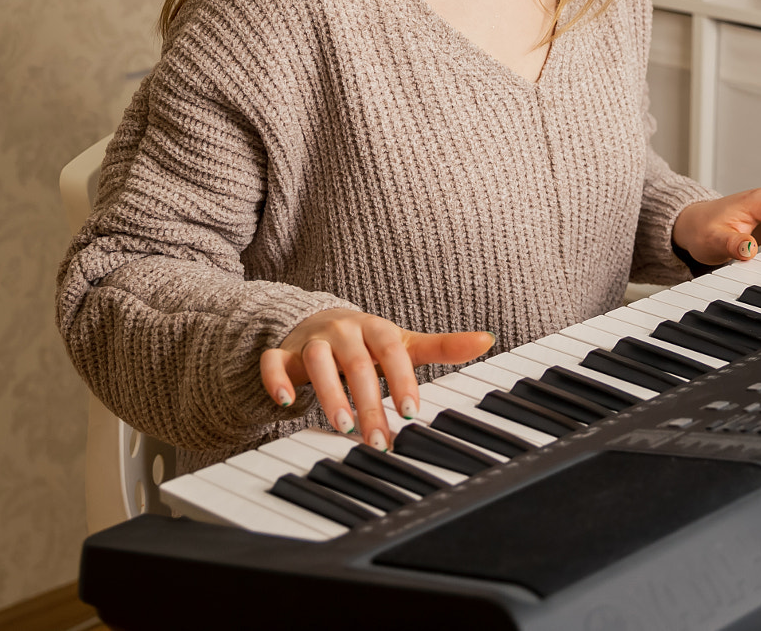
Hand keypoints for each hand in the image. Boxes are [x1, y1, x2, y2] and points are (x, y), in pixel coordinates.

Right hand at [260, 309, 492, 449]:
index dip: (402, 380)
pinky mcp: (283, 353)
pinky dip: (278, 379)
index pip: (392, 350)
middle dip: (369, 402)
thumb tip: (487, 339)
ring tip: (343, 426)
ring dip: (329, 393)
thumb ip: (443, 346)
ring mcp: (311, 341)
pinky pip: (273, 362)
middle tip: (379, 439)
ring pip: (317, 361)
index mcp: (375, 328)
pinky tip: (287, 403)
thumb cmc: (367, 342)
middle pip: (357, 363)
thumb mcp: (404, 343)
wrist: (317, 322)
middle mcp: (343, 331)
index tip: (412, 412)